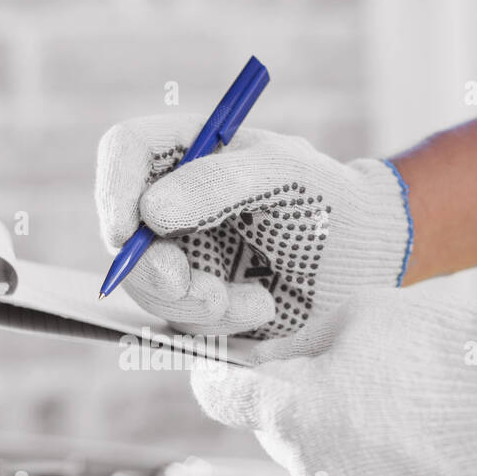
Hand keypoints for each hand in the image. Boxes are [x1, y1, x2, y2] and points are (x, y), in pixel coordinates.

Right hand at [94, 115, 412, 337]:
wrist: (364, 263)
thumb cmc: (328, 199)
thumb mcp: (283, 173)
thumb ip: (218, 181)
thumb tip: (150, 210)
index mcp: (188, 152)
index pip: (125, 152)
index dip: (113, 187)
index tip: (123, 231)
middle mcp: (172, 203)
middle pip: (122, 233)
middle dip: (155, 270)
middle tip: (197, 289)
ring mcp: (181, 254)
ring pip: (149, 286)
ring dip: (197, 303)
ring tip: (258, 301)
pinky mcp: (194, 302)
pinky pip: (179, 322)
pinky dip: (218, 323)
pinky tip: (262, 307)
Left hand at [190, 287, 476, 475]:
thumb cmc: (445, 348)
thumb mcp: (356, 317)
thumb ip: (301, 343)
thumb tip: (278, 355)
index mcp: (291, 412)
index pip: (221, 397)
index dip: (218, 376)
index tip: (222, 369)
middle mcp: (312, 471)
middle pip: (277, 433)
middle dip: (295, 404)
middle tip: (337, 373)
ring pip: (321, 467)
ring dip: (338, 440)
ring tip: (393, 405)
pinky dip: (375, 471)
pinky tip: (413, 440)